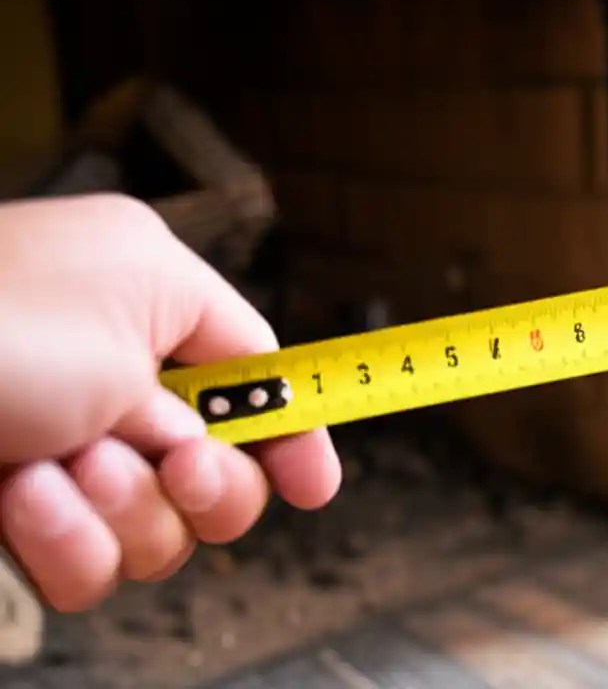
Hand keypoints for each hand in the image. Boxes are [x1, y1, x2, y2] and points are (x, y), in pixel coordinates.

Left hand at [0, 192, 339, 611]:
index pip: (259, 378)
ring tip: (50, 468)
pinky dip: (63, 542)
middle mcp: (116, 379)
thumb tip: (273, 409)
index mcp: (152, 304)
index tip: (315, 486)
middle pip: (224, 472)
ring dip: (118, 508)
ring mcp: (66, 450)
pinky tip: (16, 499)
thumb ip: (232, 362)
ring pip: (161, 530)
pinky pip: (91, 566)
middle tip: (174, 467)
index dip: (296, 435)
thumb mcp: (142, 305)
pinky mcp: (21, 512)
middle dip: (207, 485)